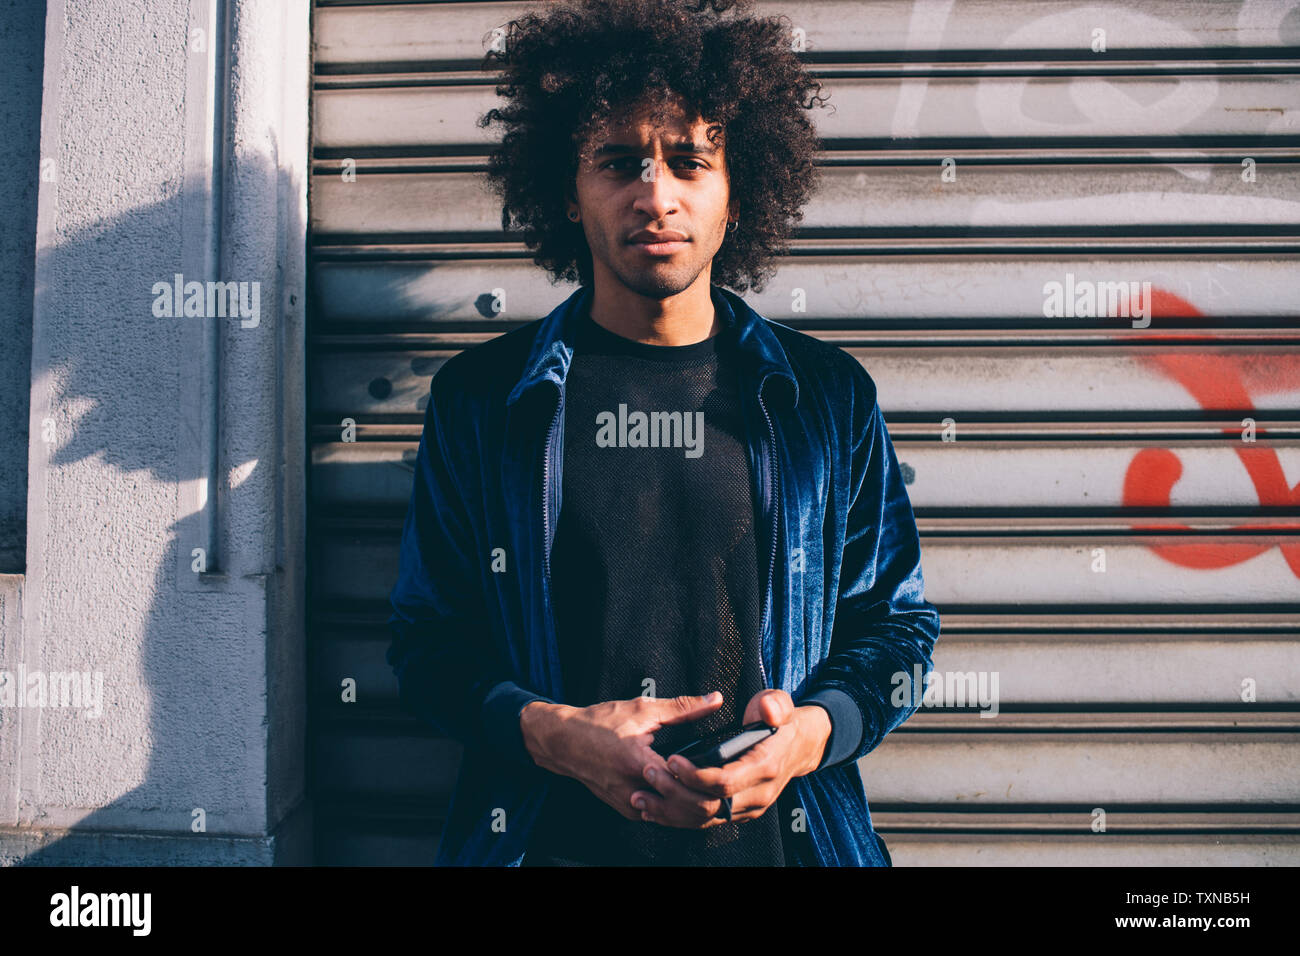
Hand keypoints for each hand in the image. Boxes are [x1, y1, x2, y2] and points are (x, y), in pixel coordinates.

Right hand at [520, 691, 725, 821]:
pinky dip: (671, 804)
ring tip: (703, 784)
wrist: (564, 741)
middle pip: (680, 801)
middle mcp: (632, 789)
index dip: (706, 773)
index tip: (722, 765)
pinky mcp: (626, 810)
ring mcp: (628, 804)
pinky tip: (681, 790)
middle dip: (701, 789)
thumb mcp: (643, 709)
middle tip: (719, 776)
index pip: (684, 779)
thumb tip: (715, 699)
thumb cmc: (599, 723)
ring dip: (688, 800)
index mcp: (638, 763)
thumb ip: (683, 708)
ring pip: (670, 814)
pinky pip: (657, 814)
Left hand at [629, 689, 830, 827]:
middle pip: (709, 805)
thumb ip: (774, 704)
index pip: (724, 782)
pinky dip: (678, 818)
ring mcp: (748, 808)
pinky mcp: (738, 812)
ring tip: (641, 796)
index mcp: (765, 768)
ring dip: (670, 811)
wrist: (799, 746)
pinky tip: (654, 809)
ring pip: (704, 819)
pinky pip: (705, 822)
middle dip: (675, 792)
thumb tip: (767, 710)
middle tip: (648, 773)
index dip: (695, 774)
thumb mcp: (781, 704)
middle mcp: (758, 795)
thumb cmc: (783, 722)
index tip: (671, 760)